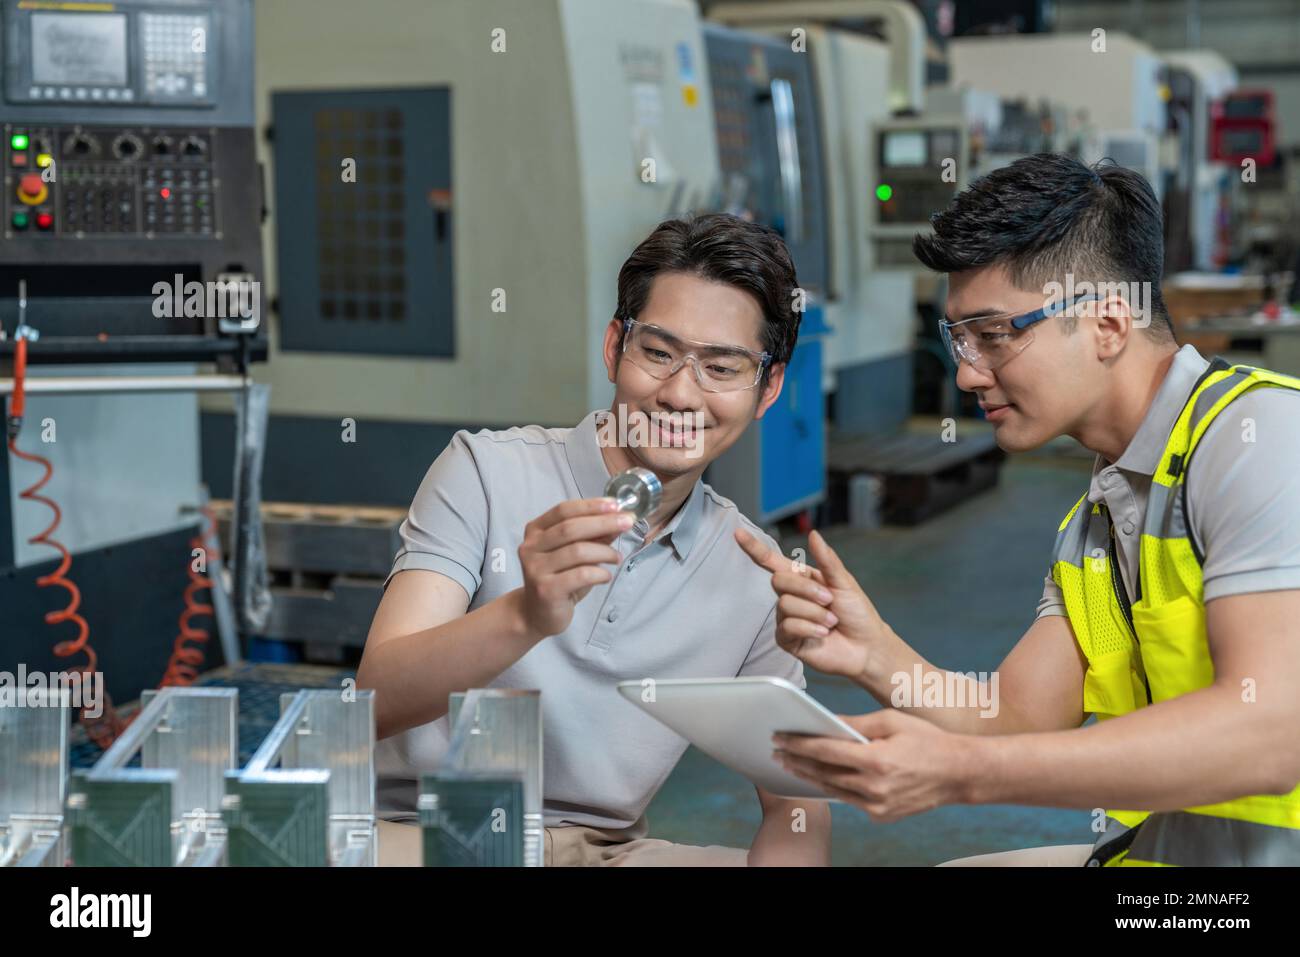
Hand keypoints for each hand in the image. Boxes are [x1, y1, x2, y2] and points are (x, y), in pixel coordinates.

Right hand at [517, 497, 631, 637]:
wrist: (537, 613)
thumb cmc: (559, 578)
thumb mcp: (576, 553)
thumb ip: (594, 536)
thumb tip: (619, 519)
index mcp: (536, 531)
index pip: (563, 510)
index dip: (591, 505)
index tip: (615, 505)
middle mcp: (531, 547)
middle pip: (570, 528)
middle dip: (603, 523)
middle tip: (627, 522)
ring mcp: (536, 569)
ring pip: (577, 551)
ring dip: (604, 552)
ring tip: (616, 558)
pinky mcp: (546, 590)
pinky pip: (580, 575)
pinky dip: (599, 573)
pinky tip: (606, 576)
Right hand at [735, 527, 894, 681]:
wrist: (866, 647)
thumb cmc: (857, 614)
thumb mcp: (845, 582)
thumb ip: (827, 559)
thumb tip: (813, 535)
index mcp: (803, 579)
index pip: (772, 561)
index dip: (754, 548)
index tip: (738, 533)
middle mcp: (792, 597)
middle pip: (779, 581)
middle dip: (807, 590)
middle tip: (830, 600)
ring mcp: (787, 618)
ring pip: (785, 605)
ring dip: (814, 612)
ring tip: (830, 622)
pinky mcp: (787, 639)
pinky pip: (788, 627)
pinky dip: (809, 629)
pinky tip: (822, 634)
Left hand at [773, 709, 974, 822]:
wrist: (959, 774)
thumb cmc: (928, 741)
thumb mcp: (892, 721)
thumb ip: (856, 724)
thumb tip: (827, 723)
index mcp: (877, 760)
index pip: (826, 751)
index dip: (799, 744)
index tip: (780, 737)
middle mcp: (875, 788)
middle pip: (824, 773)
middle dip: (796, 760)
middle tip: (776, 750)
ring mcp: (878, 806)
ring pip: (833, 789)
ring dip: (809, 776)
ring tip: (789, 764)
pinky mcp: (881, 816)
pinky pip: (850, 800)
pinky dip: (832, 787)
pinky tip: (818, 777)